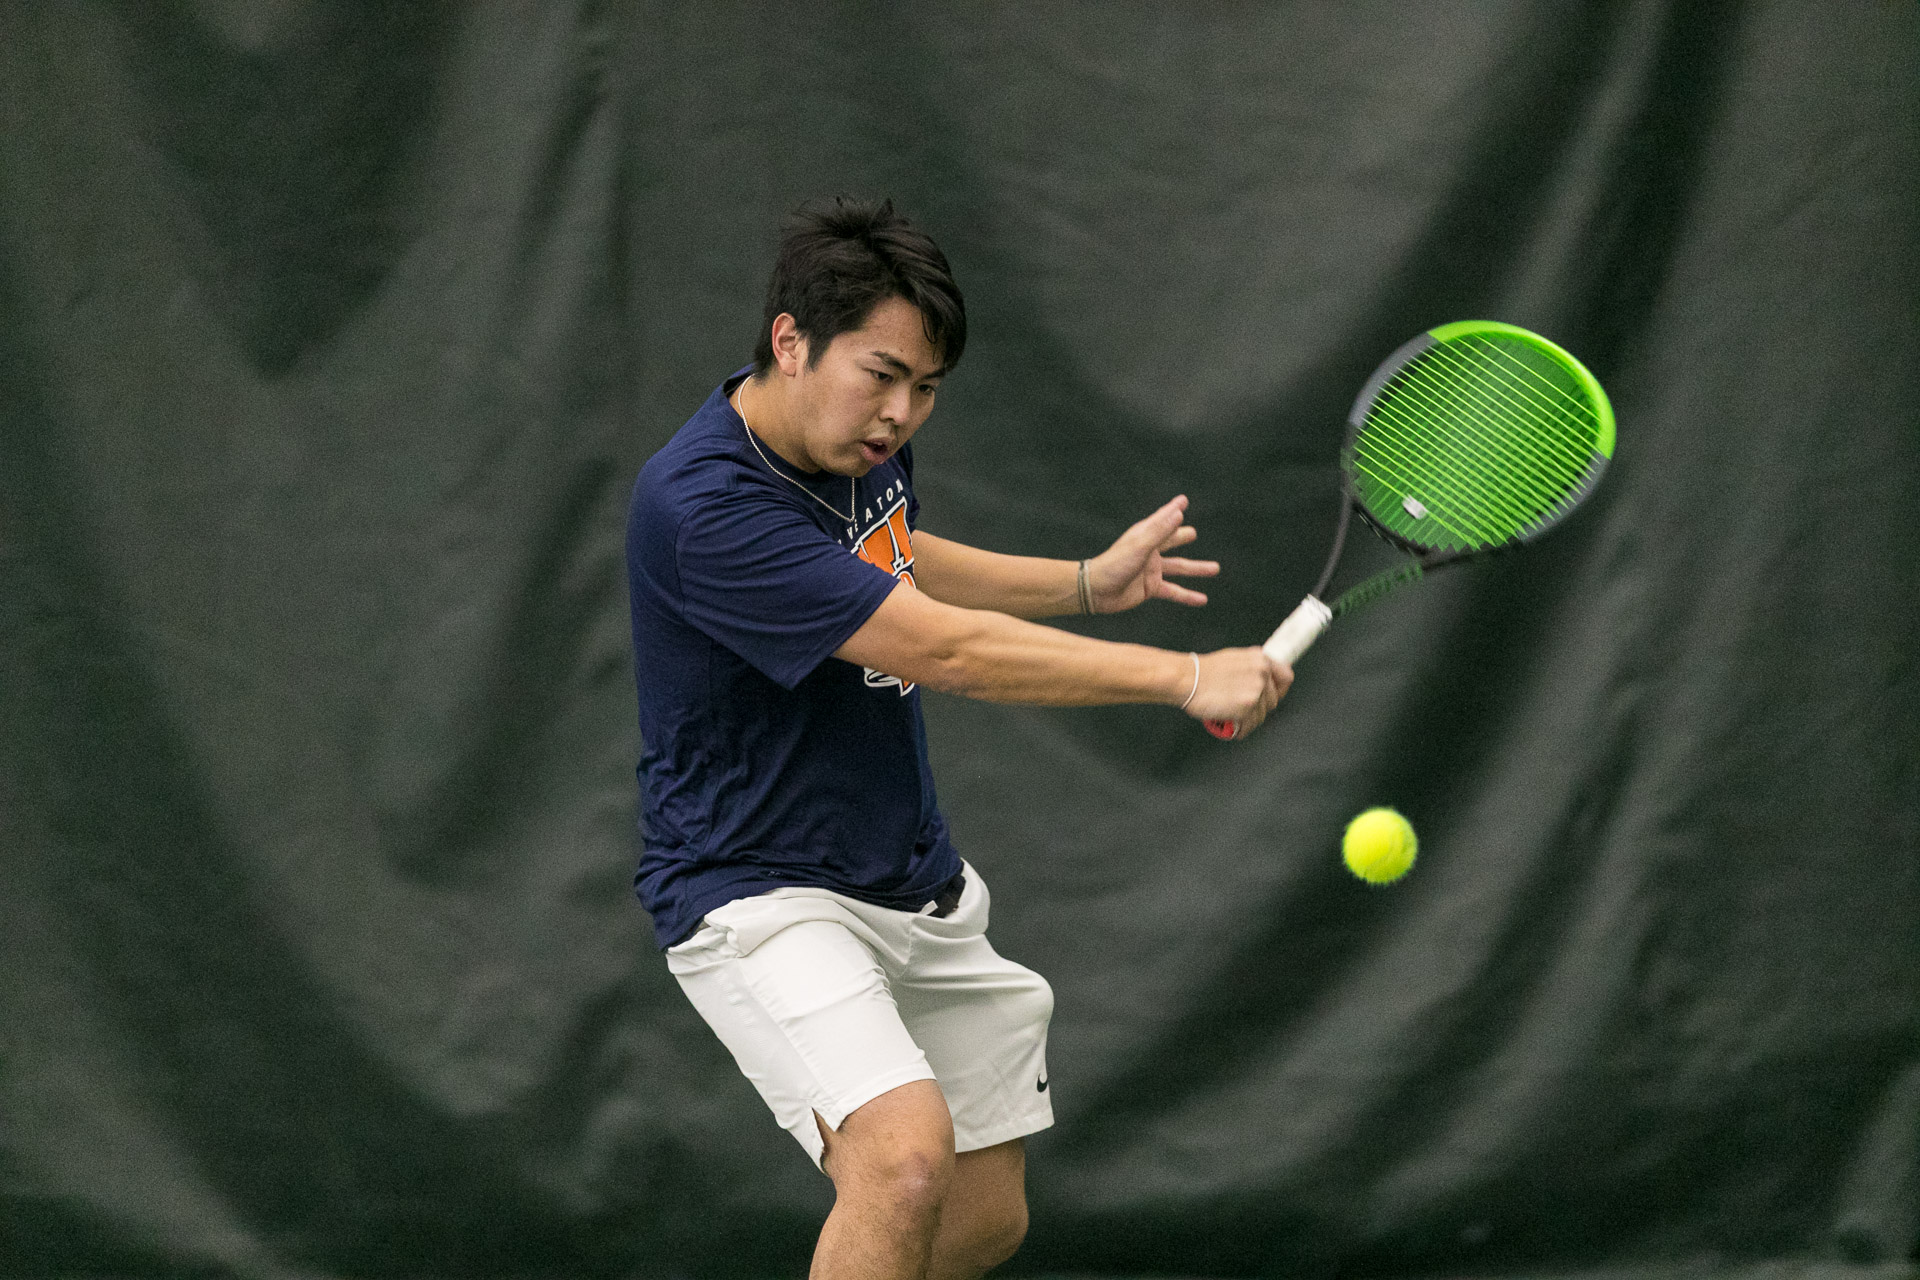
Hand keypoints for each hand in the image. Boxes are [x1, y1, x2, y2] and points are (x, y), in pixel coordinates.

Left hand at [1086, 495, 1218, 612]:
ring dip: (1196, 568)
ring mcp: (1151, 570)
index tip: (1183, 501)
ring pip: (1179, 567)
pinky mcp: (1150, 587)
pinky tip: (1202, 599)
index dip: (1174, 509)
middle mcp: (1150, 551)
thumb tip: (1179, 514)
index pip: (1163, 519)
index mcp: (1145, 535)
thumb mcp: (1140, 546)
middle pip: (1170, 541)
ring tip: (1215, 568)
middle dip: (1181, 536)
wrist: (1096, 591)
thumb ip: (1160, 531)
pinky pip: (1174, 591)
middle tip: (1192, 534)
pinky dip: (1188, 595)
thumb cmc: (1114, 565)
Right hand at [1183, 648, 1291, 735]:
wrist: (1186, 679)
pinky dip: (1241, 730)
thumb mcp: (1234, 660)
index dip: (1280, 691)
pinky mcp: (1247, 707)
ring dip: (1248, 721)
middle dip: (1258, 709)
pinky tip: (1230, 726)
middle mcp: (1261, 673)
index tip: (1272, 697)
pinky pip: (1250, 725)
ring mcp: (1255, 690)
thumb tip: (1260, 680)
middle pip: (1273, 701)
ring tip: (1233, 718)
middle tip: (1243, 711)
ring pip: (1262, 716)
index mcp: (1260, 659)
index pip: (1286, 677)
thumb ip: (1251, 668)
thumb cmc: (1201, 672)